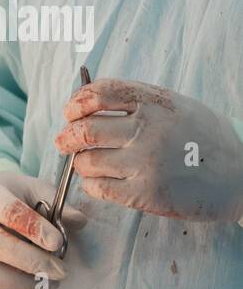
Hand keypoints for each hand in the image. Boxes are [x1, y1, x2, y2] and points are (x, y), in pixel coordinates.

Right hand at [0, 170, 72, 288]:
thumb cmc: (10, 198)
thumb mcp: (33, 190)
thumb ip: (57, 204)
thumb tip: (79, 222)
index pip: (9, 212)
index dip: (34, 228)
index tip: (57, 242)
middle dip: (34, 262)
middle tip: (61, 270)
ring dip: (24, 283)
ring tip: (50, 282)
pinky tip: (32, 285)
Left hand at [55, 79, 242, 221]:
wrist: (241, 176)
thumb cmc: (204, 139)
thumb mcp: (177, 106)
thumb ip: (138, 102)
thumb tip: (86, 104)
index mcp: (156, 103)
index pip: (99, 94)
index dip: (76, 103)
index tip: (71, 112)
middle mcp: (149, 130)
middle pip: (84, 130)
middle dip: (67, 137)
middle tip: (65, 142)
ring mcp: (146, 163)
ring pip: (86, 161)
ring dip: (80, 163)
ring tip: (89, 163)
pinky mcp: (145, 194)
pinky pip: (97, 187)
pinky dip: (91, 183)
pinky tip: (102, 180)